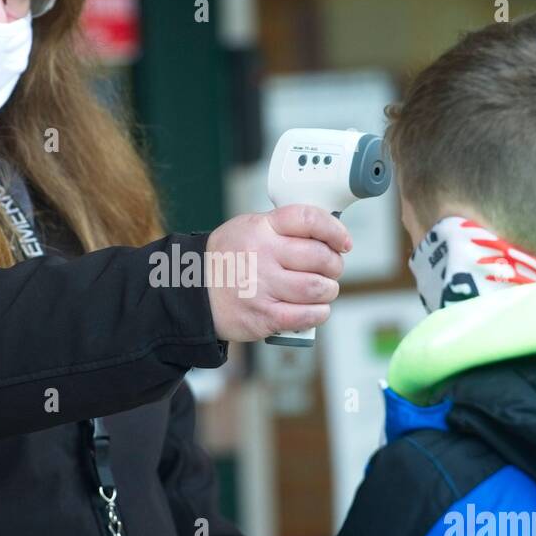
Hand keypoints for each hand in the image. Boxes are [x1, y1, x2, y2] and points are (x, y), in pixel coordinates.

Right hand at [205, 204, 350, 342]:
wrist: (192, 291)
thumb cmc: (226, 260)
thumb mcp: (248, 228)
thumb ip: (282, 229)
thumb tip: (324, 236)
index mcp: (261, 228)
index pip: (309, 219)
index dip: (334, 230)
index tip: (344, 242)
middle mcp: (262, 255)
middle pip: (320, 256)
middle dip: (334, 265)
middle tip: (331, 269)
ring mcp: (263, 286)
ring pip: (317, 288)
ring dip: (329, 290)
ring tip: (322, 290)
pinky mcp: (264, 316)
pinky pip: (306, 315)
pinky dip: (318, 313)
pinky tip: (316, 310)